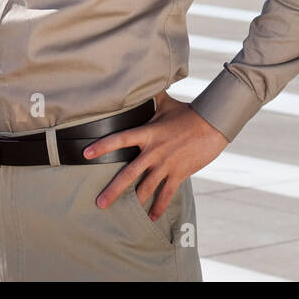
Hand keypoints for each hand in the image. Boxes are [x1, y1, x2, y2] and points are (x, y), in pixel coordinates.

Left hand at [85, 91, 228, 221]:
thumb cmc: (189, 113)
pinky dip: (158, 207)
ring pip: (146, 188)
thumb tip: (144, 81)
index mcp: (148, 134)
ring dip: (134, 201)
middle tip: (100, 202)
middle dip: (113, 190)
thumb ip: (152, 96)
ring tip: (123, 212)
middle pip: (129, 173)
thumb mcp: (167, 104)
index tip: (86, 154)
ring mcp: (166, 165)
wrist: (212, 125)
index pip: (120, 139)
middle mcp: (154, 152)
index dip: (103, 146)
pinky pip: (166, 194)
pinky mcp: (179, 173)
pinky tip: (151, 217)